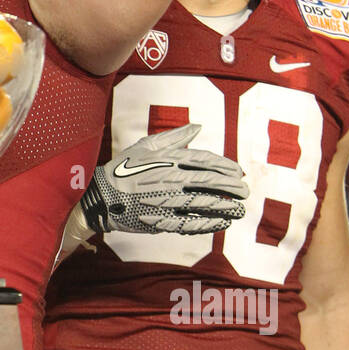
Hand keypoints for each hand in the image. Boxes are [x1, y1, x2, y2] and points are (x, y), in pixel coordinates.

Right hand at [80, 123, 248, 234]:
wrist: (102, 196)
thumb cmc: (125, 168)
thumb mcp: (146, 145)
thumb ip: (175, 136)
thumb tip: (199, 126)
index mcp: (168, 158)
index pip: (205, 161)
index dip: (226, 166)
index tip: (239, 172)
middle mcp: (171, 178)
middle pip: (210, 182)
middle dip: (232, 187)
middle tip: (246, 192)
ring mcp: (167, 200)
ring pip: (205, 203)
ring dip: (226, 206)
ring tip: (240, 209)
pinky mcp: (162, 219)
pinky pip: (192, 222)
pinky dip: (210, 223)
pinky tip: (223, 222)